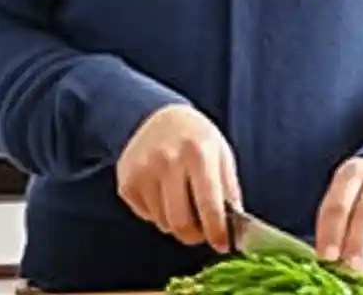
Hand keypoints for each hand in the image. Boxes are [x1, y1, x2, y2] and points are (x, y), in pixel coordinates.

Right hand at [116, 104, 242, 252]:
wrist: (155, 117)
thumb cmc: (195, 138)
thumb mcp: (221, 153)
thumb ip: (230, 190)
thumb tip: (235, 228)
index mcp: (198, 154)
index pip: (209, 206)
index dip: (217, 232)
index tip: (222, 245)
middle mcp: (168, 161)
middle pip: (181, 222)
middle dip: (195, 236)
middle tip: (202, 232)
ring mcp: (143, 172)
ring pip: (163, 223)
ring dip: (176, 223)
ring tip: (182, 202)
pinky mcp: (126, 182)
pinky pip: (146, 216)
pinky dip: (158, 213)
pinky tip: (163, 193)